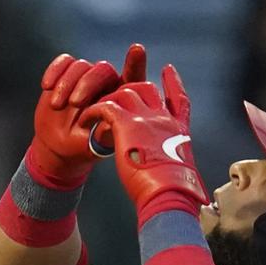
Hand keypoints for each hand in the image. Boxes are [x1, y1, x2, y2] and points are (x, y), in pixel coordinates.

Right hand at [30, 42, 144, 181]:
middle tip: (75, 103)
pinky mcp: (67, 72)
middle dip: (88, 84)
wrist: (58, 144)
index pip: (133, 78)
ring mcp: (86, 76)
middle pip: (103, 70)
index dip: (135, 64)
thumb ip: (105, 132)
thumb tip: (110, 120)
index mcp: (121, 98)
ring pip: (81, 66)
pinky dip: (55, 71)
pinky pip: (64, 61)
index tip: (136, 50)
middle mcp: (107, 83)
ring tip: (56, 106)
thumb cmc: (83, 146)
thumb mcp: (96, 146)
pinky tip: (47, 86)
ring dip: (67, 84)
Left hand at [84, 64, 203, 217]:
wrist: (169, 194)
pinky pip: (106, 106)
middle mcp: (164, 119)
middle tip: (114, 93)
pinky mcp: (127, 124)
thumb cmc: (173, 193)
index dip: (173, 83)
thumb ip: (172, 166)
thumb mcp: (178, 174)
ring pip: (126, 91)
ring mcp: (147, 118)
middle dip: (131, 86)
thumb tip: (170, 182)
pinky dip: (94, 110)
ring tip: (96, 110)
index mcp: (178, 131)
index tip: (167, 70)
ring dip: (109, 99)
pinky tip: (86, 119)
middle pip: (147, 89)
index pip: (179, 100)